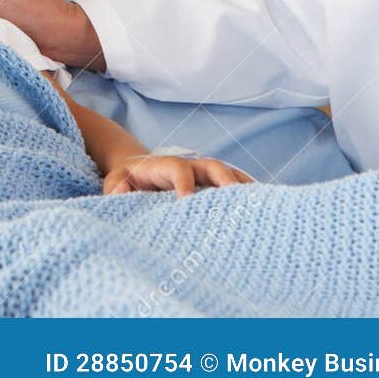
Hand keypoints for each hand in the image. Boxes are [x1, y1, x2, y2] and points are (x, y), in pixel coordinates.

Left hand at [102, 155, 252, 196]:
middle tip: (239, 198)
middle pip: (213, 166)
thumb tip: (121, 191)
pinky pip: (236, 187)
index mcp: (164, 166)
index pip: (178, 169)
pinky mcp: (214, 186)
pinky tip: (263, 211)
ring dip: (245, 187)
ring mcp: (205, 175)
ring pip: (230, 175)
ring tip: (263, 205)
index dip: (185, 183)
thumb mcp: (115, 181)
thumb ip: (115, 185)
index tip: (187, 202)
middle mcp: (190, 166)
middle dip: (226, 179)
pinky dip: (249, 196)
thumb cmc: (126, 180)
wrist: (137, 171)